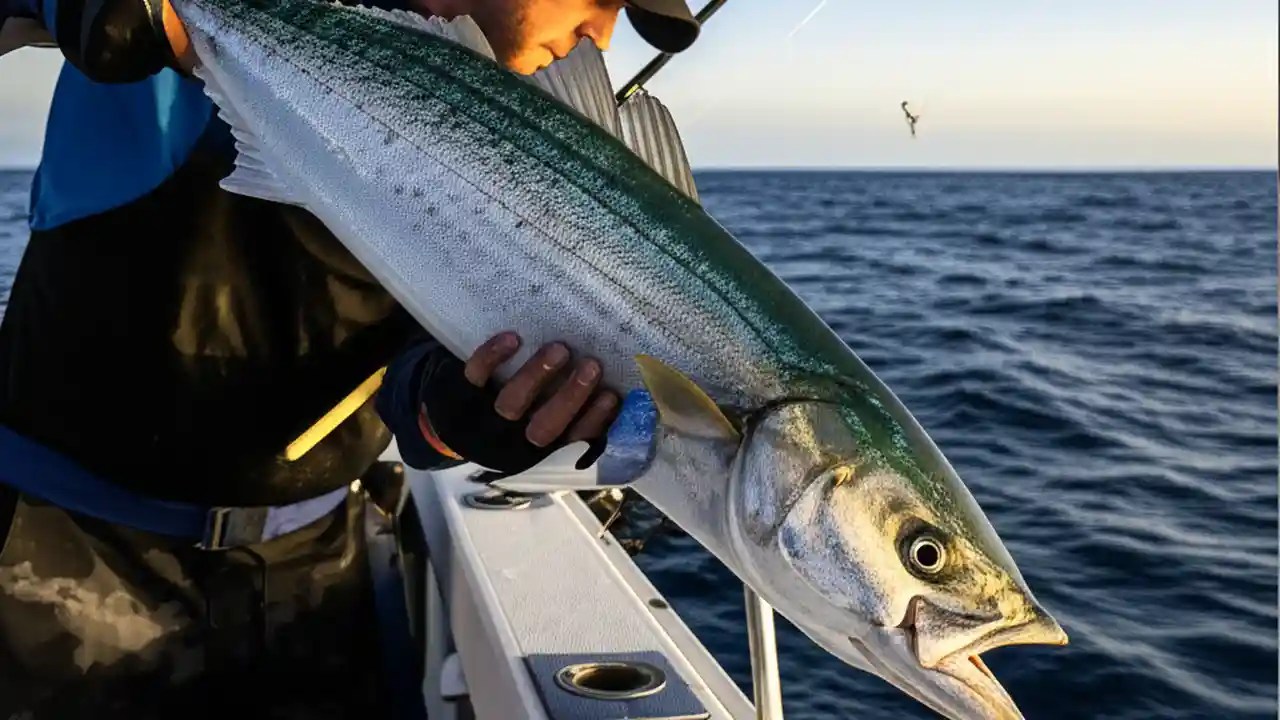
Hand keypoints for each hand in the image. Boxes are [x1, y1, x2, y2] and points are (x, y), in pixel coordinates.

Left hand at [463, 331, 619, 446]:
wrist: (444, 425)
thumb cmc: (507, 424)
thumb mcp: (533, 434)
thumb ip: (569, 422)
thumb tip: (618, 396)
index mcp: (535, 451)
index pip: (569, 441)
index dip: (593, 421)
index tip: (613, 395)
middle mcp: (510, 441)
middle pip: (543, 426)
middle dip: (570, 397)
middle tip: (592, 366)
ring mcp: (482, 418)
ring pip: (511, 402)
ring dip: (537, 376)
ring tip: (560, 349)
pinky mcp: (458, 394)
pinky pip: (474, 376)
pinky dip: (492, 357)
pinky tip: (512, 338)